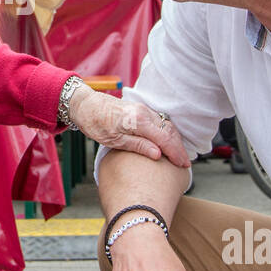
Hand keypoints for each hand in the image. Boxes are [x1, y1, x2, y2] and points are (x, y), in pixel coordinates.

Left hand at [67, 86, 188, 167]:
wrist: (85, 105)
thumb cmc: (96, 123)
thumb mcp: (114, 140)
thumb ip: (138, 146)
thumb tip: (158, 155)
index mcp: (138, 121)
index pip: (165, 138)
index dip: (176, 152)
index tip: (182, 165)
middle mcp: (144, 113)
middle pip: (169, 131)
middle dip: (179, 148)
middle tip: (185, 164)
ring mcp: (143, 110)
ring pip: (166, 126)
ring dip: (175, 140)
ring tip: (179, 156)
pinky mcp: (140, 110)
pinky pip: (159, 122)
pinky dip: (167, 133)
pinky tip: (168, 143)